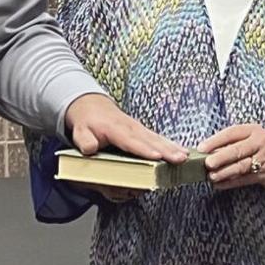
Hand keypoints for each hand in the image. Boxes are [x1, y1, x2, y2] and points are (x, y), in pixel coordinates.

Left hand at [63, 93, 186, 161]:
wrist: (92, 105)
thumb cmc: (87, 122)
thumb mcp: (80, 131)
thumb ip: (84, 141)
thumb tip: (90, 149)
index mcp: (115, 129)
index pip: (131, 141)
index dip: (144, 149)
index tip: (157, 155)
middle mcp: (131, 127)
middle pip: (150, 140)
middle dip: (166, 150)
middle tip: (180, 158)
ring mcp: (138, 128)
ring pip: (157, 138)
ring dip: (172, 147)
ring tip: (185, 156)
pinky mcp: (142, 131)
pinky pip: (158, 138)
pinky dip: (170, 144)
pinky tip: (181, 151)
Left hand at [199, 124, 264, 191]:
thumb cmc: (264, 147)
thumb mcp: (252, 137)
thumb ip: (232, 142)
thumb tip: (207, 151)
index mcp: (254, 130)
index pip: (232, 133)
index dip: (216, 141)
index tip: (201, 148)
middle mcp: (260, 143)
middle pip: (238, 150)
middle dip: (221, 157)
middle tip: (207, 163)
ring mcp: (264, 160)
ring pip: (241, 167)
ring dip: (225, 172)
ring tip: (211, 176)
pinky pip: (245, 180)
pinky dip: (231, 183)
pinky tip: (219, 185)